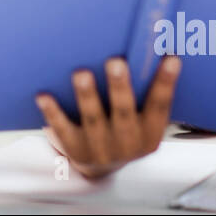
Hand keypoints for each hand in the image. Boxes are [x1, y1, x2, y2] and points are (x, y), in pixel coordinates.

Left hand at [36, 56, 179, 178]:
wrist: (102, 169)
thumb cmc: (124, 128)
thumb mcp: (142, 119)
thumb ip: (145, 93)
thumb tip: (155, 46)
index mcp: (149, 134)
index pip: (160, 106)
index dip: (166, 82)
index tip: (171, 58)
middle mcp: (127, 144)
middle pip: (123, 112)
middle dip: (119, 87)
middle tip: (116, 62)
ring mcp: (100, 149)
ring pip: (93, 119)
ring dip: (87, 95)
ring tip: (81, 73)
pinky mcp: (75, 149)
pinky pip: (62, 129)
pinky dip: (52, 112)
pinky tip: (43, 95)